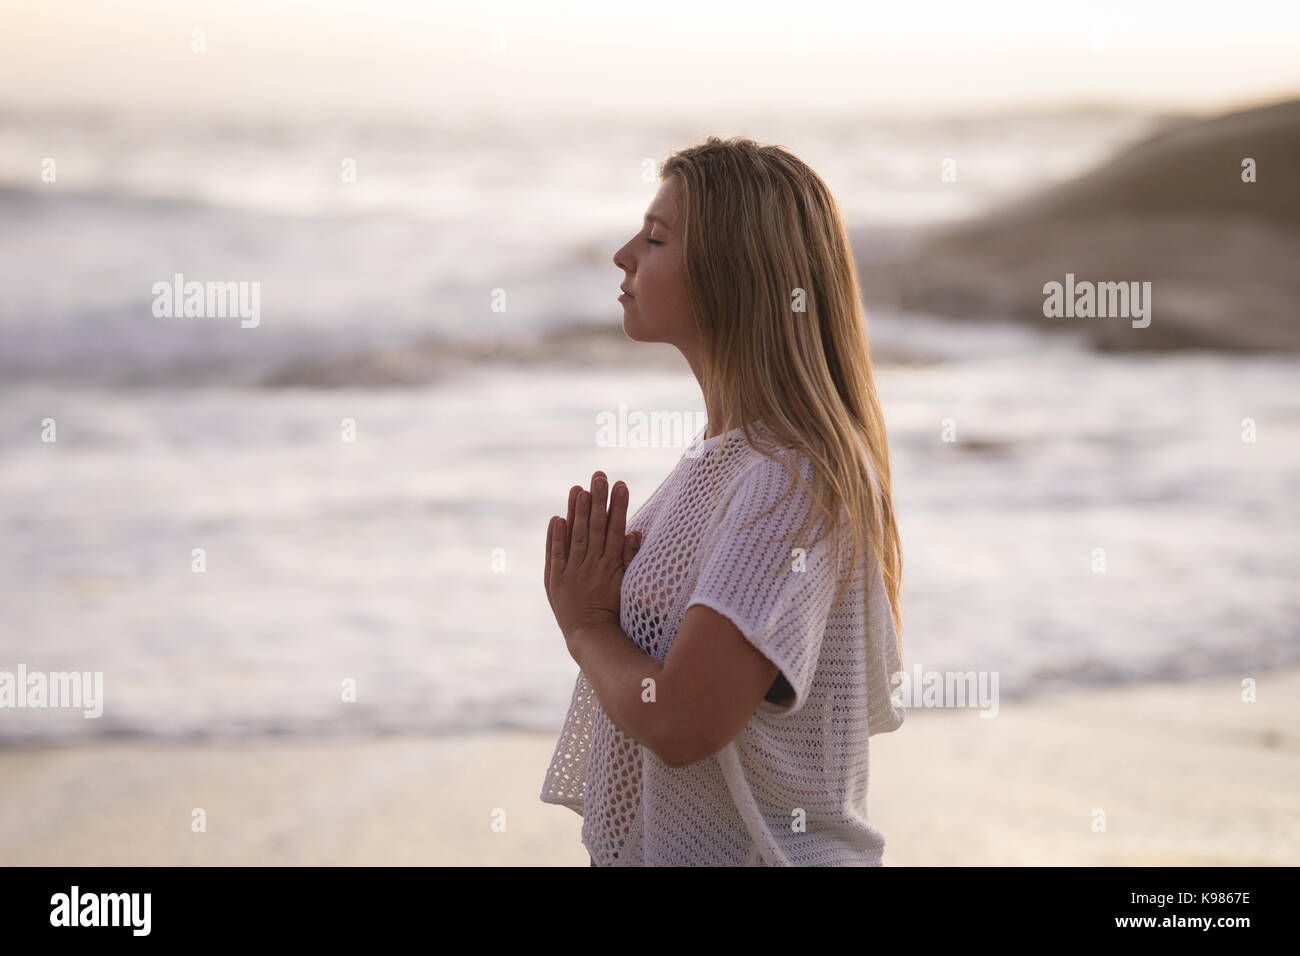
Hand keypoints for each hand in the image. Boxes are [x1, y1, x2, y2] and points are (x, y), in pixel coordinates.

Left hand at [544, 470, 642, 642]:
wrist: (589, 635)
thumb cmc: (614, 609)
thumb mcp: (627, 584)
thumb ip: (630, 557)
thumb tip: (636, 531)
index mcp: (611, 565)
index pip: (616, 529)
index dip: (619, 506)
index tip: (622, 485)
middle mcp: (592, 566)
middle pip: (596, 527)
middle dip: (598, 500)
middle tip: (599, 476)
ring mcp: (572, 572)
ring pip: (576, 537)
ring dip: (578, 512)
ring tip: (580, 489)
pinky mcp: (555, 580)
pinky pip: (555, 555)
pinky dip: (556, 537)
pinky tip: (558, 518)